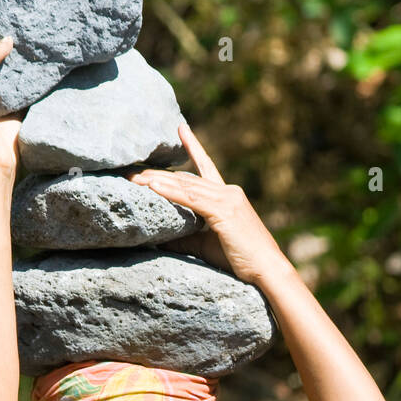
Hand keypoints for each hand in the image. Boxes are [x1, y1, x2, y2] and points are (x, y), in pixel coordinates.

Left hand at [126, 124, 290, 285]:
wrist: (268, 270)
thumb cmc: (242, 261)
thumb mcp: (207, 246)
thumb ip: (185, 238)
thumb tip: (159, 238)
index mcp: (228, 197)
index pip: (206, 167)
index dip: (193, 148)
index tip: (181, 129)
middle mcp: (228, 192)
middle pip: (187, 178)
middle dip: (159, 175)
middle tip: (133, 173)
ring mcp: (227, 199)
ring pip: (186, 186)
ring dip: (158, 182)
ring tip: (135, 180)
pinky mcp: (224, 211)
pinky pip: (191, 199)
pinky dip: (170, 192)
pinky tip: (152, 187)